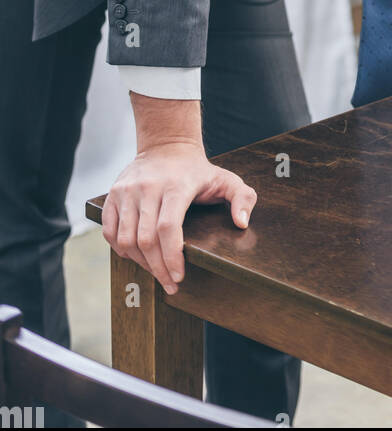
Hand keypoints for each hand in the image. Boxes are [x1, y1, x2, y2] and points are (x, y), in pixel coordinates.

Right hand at [102, 141, 256, 294]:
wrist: (166, 145)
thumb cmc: (197, 170)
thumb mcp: (227, 179)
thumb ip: (243, 198)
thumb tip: (241, 223)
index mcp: (175, 186)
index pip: (167, 228)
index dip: (171, 257)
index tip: (179, 276)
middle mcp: (147, 187)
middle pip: (146, 239)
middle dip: (158, 268)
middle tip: (170, 284)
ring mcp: (127, 191)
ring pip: (126, 239)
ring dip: (140, 262)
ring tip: (156, 272)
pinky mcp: (114, 194)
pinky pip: (109, 231)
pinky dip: (121, 249)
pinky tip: (137, 257)